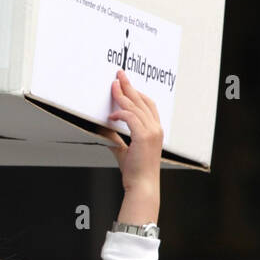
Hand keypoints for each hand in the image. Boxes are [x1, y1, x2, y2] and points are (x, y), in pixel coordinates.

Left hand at [99, 68, 162, 201]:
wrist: (142, 185)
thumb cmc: (135, 171)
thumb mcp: (124, 150)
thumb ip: (116, 138)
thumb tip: (103, 128)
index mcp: (155, 130)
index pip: (148, 105)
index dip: (136, 92)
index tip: (125, 83)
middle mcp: (156, 128)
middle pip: (142, 100)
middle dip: (129, 86)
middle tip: (119, 74)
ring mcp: (152, 132)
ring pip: (136, 107)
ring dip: (123, 94)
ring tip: (113, 85)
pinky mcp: (144, 137)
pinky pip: (130, 117)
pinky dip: (120, 113)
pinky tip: (111, 115)